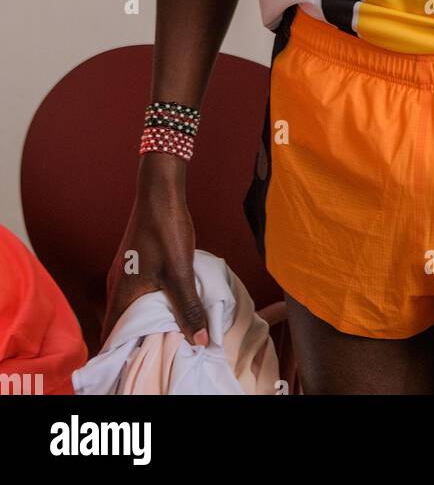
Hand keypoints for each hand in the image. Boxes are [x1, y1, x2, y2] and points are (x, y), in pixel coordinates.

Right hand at [102, 168, 209, 348]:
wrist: (160, 191)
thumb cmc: (165, 230)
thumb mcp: (180, 272)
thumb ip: (188, 308)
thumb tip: (198, 341)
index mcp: (120, 293)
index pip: (111, 336)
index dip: (121, 354)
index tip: (138, 366)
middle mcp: (116, 286)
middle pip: (121, 325)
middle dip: (137, 342)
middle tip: (159, 356)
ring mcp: (124, 274)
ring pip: (131, 309)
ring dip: (146, 323)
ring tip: (167, 337)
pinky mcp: (133, 265)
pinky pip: (137, 295)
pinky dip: (149, 306)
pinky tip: (169, 308)